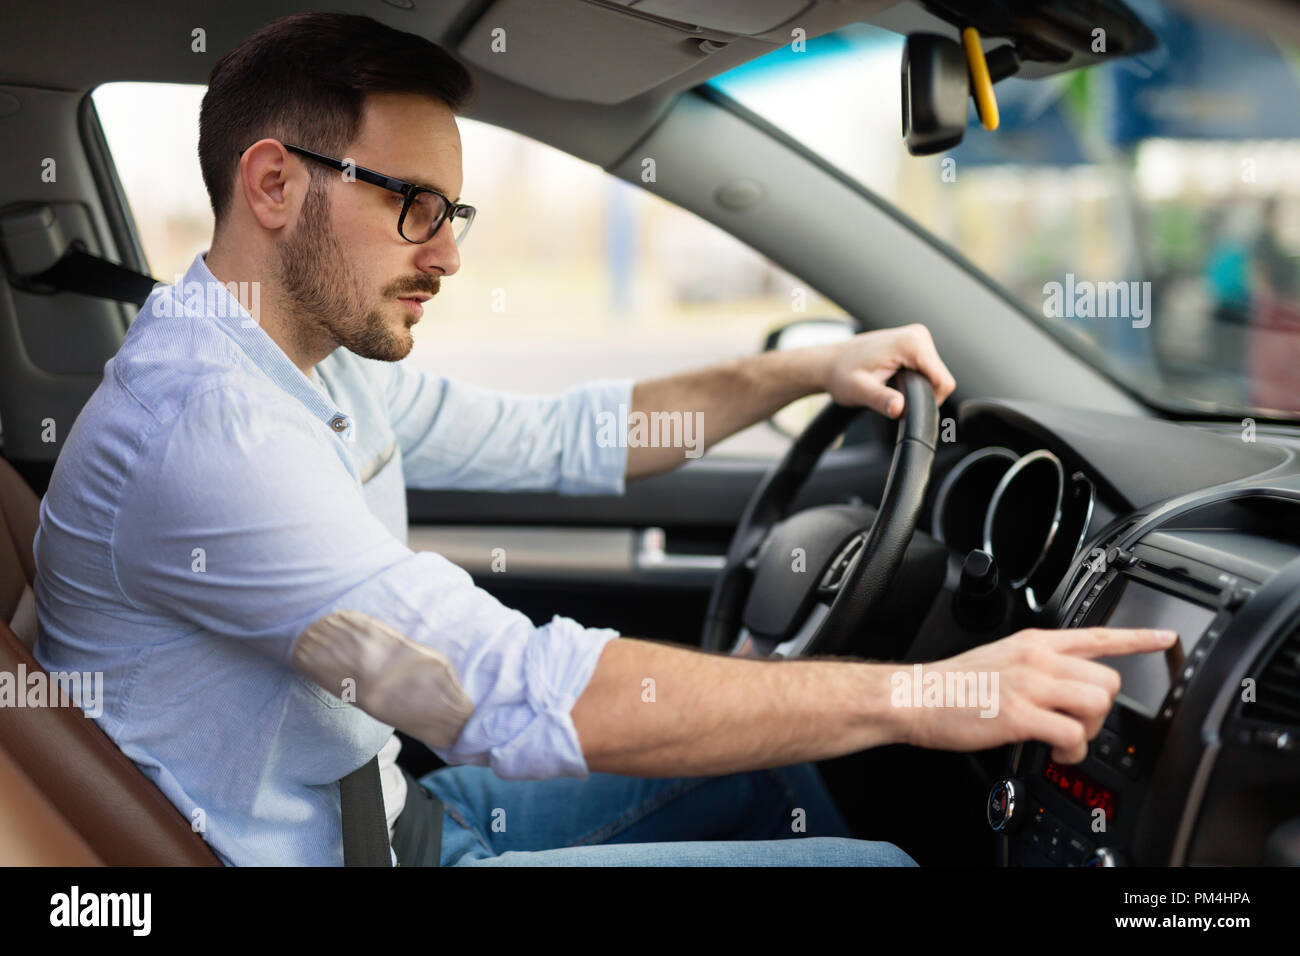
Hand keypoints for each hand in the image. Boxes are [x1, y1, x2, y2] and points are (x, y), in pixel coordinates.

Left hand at [823, 323, 956, 417]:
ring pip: (935, 375)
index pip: (943, 382)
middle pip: (940, 379)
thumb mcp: (860, 391)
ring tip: (890, 386)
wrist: (829, 363)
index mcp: (912, 343)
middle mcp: (918, 335)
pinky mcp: (914, 342)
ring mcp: (917, 336)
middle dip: (921, 394)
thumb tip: (899, 408)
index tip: (903, 405)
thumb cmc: (841, 375)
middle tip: (891, 396)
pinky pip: (927, 369)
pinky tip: (893, 379)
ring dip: (917, 388)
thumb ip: (881, 400)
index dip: (928, 402)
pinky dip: (915, 380)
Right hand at [901, 627, 1177, 763]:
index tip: (1163, 639)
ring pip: (1097, 704)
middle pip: (1107, 680)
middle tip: (1077, 724)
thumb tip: (1065, 683)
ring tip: (1065, 740)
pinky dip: (1071, 751)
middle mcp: (1037, 660)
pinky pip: (1072, 734)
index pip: (1096, 636)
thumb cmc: (953, 685)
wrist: (917, 698)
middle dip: (1101, 710)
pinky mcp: (1021, 715)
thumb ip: (1037, 665)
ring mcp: (1030, 686)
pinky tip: (1055, 751)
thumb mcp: (1001, 658)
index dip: (1137, 639)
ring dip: (1089, 731)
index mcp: (1034, 644)